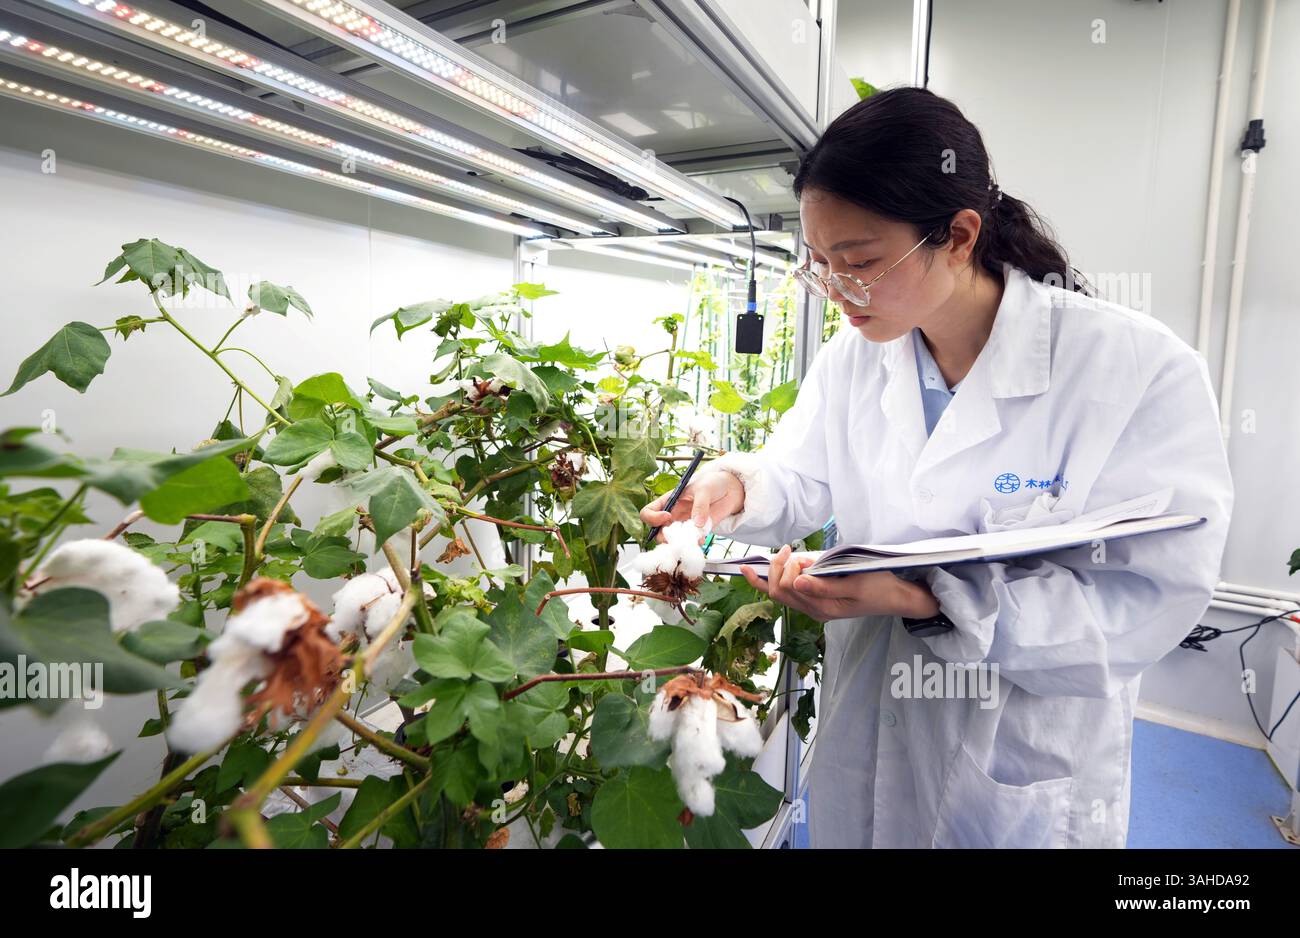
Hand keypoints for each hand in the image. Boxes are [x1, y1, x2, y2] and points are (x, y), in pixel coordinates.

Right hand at [639, 471, 744, 544]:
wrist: (730, 490)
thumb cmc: (712, 483)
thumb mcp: (705, 488)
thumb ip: (700, 505)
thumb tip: (697, 523)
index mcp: (669, 501)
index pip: (649, 512)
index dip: (653, 517)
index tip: (667, 517)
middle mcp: (673, 515)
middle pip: (657, 532)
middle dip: (663, 537)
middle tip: (676, 536)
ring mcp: (685, 526)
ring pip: (673, 541)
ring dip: (679, 544)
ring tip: (691, 540)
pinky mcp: (698, 533)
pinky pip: (691, 543)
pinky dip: (694, 545)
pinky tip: (701, 540)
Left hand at [739, 544, 940, 622]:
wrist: (895, 597)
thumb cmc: (878, 587)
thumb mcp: (854, 584)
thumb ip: (824, 586)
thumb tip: (796, 582)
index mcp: (822, 608)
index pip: (785, 588)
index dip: (785, 568)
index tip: (800, 554)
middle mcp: (814, 611)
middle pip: (777, 592)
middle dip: (775, 568)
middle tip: (789, 550)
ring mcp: (815, 608)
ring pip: (780, 593)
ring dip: (776, 572)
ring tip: (787, 553)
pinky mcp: (818, 601)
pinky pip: (790, 592)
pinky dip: (780, 577)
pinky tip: (782, 565)